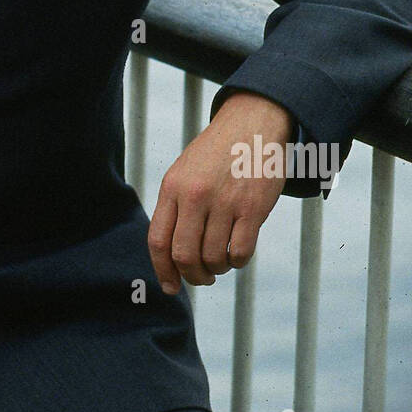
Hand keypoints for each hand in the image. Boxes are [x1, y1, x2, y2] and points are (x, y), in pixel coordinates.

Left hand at [147, 91, 292, 293]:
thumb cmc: (216, 154)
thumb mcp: (184, 172)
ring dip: (218, 268)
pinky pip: (241, 252)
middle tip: (203, 277)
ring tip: (222, 261)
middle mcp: (195, 195)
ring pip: (214, 257)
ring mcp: (224, 201)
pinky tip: (238, 253)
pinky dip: (238, 262)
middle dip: (193, 276)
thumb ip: (175, 208)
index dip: (163, 271)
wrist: (252, 124)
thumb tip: (170, 257)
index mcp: (172, 187)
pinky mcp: (253, 207)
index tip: (171, 287)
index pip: (158, 241)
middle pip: (184, 255)